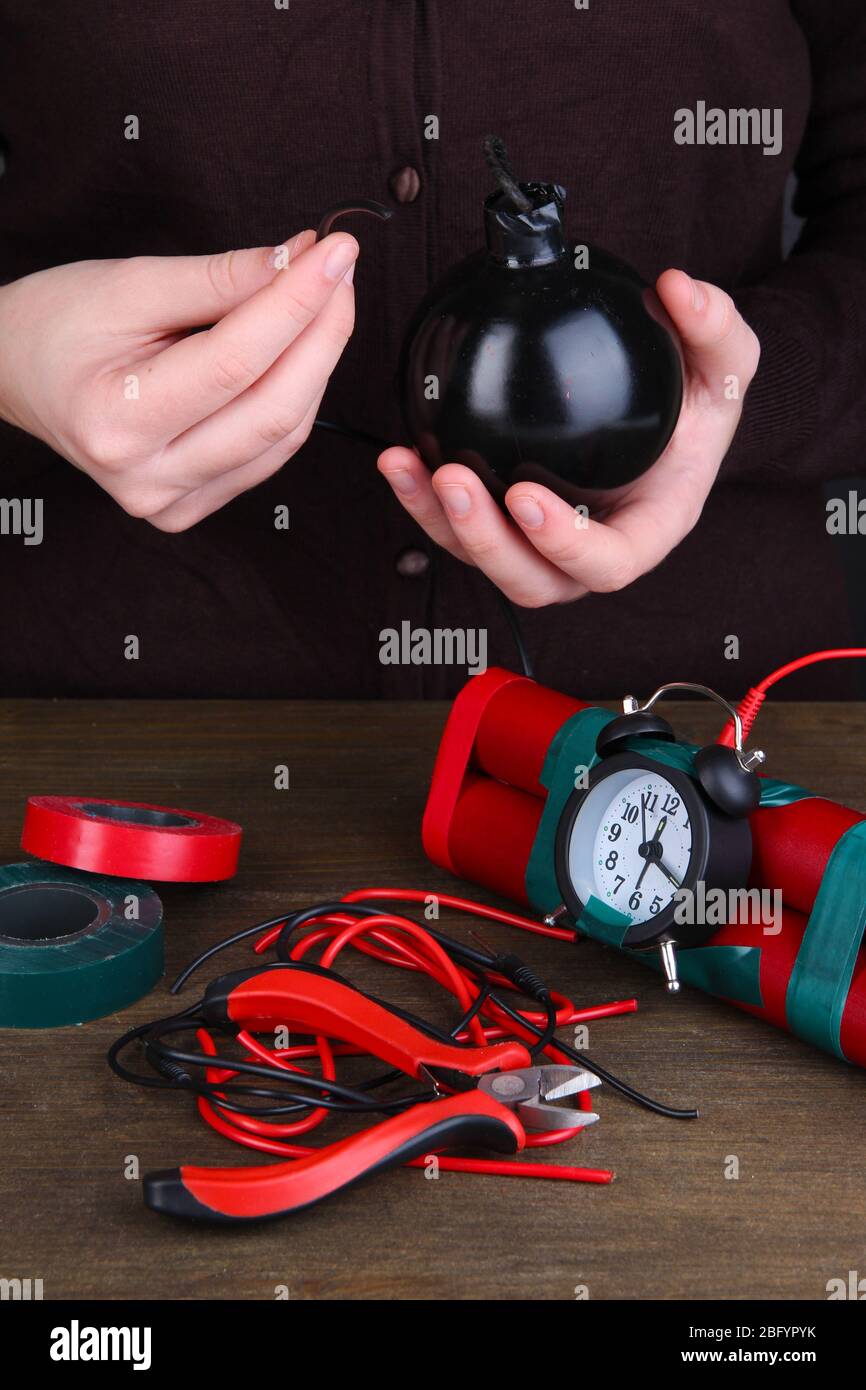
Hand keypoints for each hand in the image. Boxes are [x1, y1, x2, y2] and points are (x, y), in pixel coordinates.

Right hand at [0, 230, 358, 529]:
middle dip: (322, 334)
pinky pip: (269, 455)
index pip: (236, 361)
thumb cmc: (60, 324)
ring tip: (322, 302)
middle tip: (340, 272)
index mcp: (118, 420)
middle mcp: (146, 477)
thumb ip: (220, 278)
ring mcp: (171, 503)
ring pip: (284, 437)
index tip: (336, 252)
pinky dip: (294, 399)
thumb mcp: (130, 284)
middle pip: (273, 410)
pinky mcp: (191, 506)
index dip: (298, 302)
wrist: (17, 375)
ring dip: (316, 365)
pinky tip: (295, 353)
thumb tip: (302, 260)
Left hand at [378, 271, 759, 605]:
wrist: (665, 416)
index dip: (566, 545)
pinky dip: (420, 500)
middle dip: (486, 541)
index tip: (527, 497)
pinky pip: (456, 529)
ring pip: (484, 561)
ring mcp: (541, 545)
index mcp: (647, 530)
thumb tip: (678, 289)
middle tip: (454, 479)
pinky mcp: (503, 525)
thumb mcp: (725, 363)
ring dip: (440, 522)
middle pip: (533, 580)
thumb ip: (715, 327)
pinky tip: (397, 457)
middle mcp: (588, 552)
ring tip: (409, 467)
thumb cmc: (696, 405)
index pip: (609, 564)